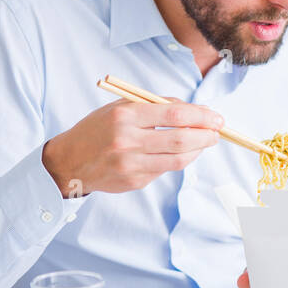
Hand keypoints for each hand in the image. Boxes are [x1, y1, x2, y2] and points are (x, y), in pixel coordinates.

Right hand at [42, 98, 223, 196]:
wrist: (69, 161)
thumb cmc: (99, 129)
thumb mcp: (120, 107)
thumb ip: (155, 106)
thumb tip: (193, 110)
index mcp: (124, 116)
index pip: (173, 114)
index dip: (201, 116)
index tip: (215, 117)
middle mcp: (127, 141)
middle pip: (180, 139)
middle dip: (206, 135)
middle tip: (217, 132)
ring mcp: (130, 165)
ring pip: (178, 160)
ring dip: (198, 151)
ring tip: (206, 142)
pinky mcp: (134, 182)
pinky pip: (165, 170)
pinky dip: (179, 160)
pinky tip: (182, 153)